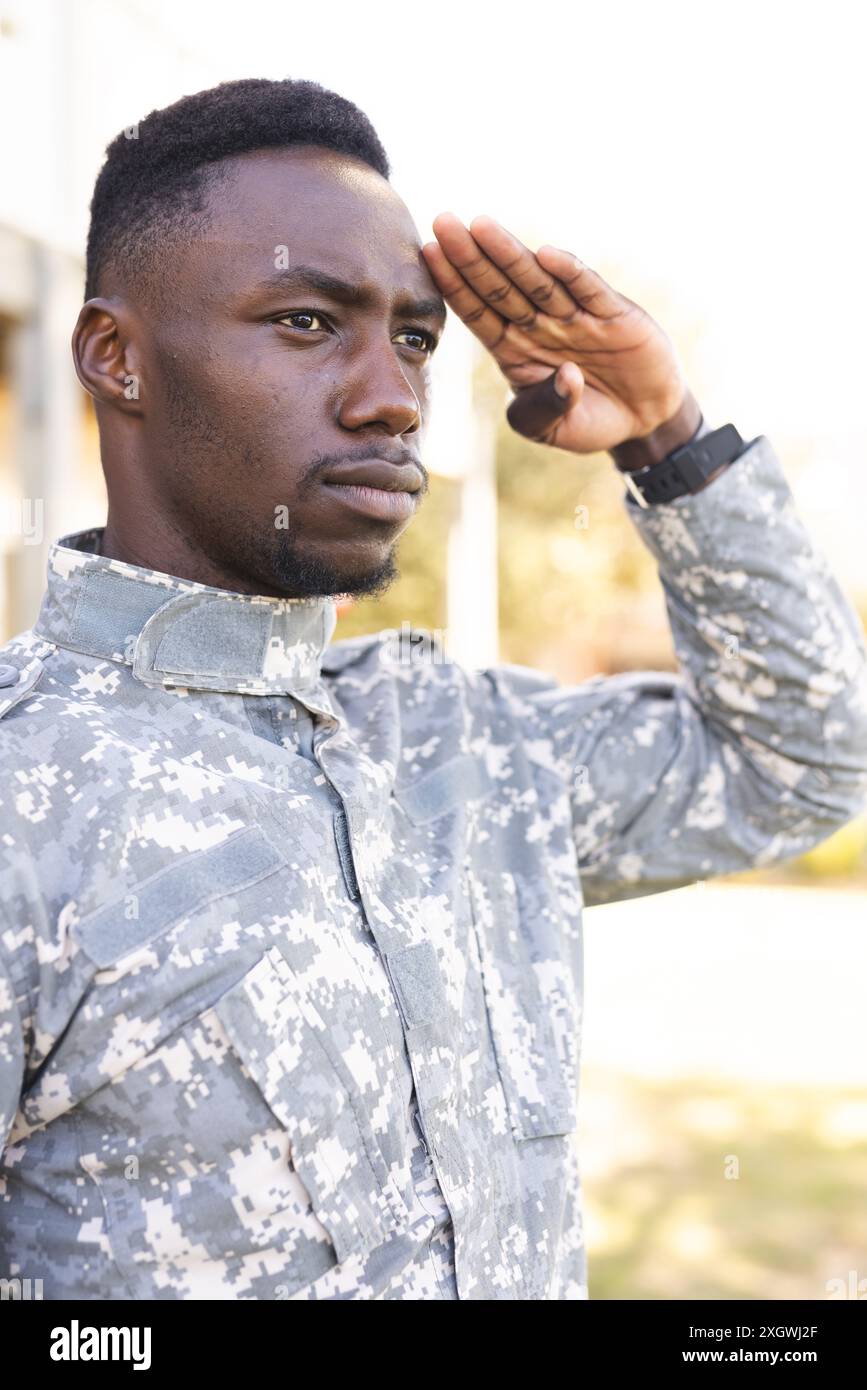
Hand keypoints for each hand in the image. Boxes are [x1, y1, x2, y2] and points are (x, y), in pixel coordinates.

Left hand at [422, 213, 693, 455]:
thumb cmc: (587, 420)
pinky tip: (546, 254)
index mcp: (514, 349)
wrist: (641, 418)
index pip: (478, 312)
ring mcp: (576, 316)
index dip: (454, 284)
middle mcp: (540, 325)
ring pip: (537, 281)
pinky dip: (570, 272)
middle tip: (443, 222)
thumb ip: (543, 411)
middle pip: (500, 287)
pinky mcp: (613, 314)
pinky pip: (588, 289)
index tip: (428, 254)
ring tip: (480, 225)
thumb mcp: (553, 429)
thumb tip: (567, 376)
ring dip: (509, 254)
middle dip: (471, 257)